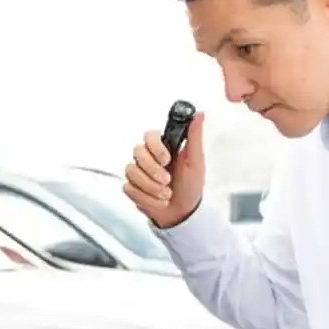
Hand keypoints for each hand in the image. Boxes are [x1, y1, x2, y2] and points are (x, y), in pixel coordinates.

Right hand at [123, 111, 205, 228]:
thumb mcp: (196, 161)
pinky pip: (129, 188)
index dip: (155, 148)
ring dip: (151, 187)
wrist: (183, 213)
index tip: (167, 159)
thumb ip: (194, 137)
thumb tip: (199, 114)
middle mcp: (148, 158)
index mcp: (163, 148)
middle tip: (167, 181)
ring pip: (132, 172)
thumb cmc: (190, 187)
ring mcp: (138, 172)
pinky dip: (146, 198)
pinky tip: (158, 201)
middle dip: (153, 170)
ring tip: (166, 194)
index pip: (149, 136)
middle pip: (137, 152)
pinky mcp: (131, 187)